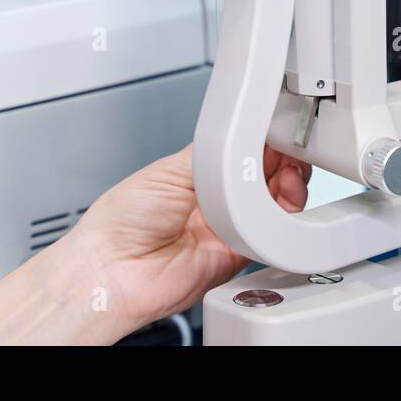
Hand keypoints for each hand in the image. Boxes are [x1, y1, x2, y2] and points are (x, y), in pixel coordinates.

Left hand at [65, 143, 310, 340]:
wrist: (112, 268)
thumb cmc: (121, 222)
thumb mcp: (170, 170)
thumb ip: (211, 153)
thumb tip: (241, 133)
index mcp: (196, 177)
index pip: (241, 154)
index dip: (261, 143)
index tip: (275, 132)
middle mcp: (214, 203)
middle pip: (263, 179)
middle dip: (280, 161)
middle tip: (286, 149)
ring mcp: (227, 230)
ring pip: (273, 206)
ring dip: (288, 186)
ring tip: (286, 172)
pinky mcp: (237, 256)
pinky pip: (268, 237)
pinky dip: (281, 219)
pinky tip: (280, 199)